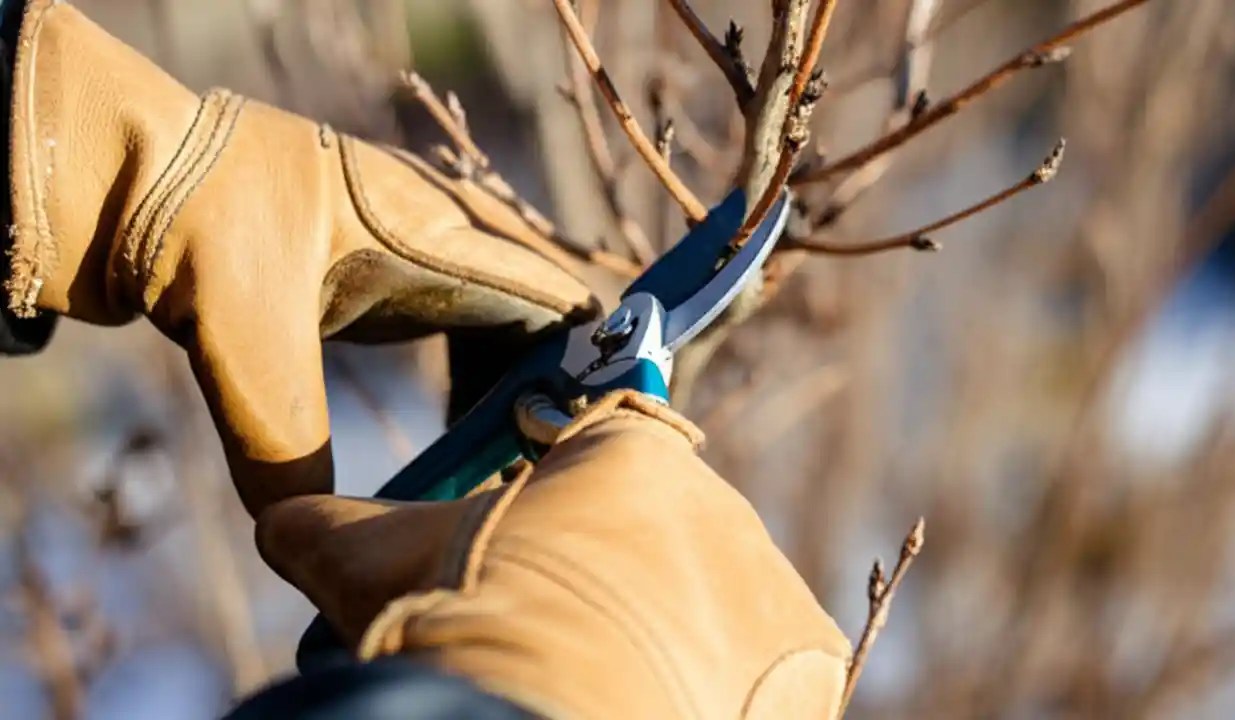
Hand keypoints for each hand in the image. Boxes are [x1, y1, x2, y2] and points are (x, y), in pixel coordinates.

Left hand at [3, 0, 597, 515]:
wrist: (124, 171)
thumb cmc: (195, 215)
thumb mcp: (242, 334)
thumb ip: (280, 439)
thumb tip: (302, 536)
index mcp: (435, 230)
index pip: (554, 294)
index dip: (596, 358)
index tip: (610, 425)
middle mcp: (441, 237)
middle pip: (538, 319)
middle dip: (551, 391)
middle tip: (547, 467)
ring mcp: (412, 252)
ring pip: (500, 328)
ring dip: (508, 393)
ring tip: (502, 464)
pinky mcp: (378, 275)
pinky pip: (457, 332)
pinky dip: (467, 384)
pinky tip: (453, 437)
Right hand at [256, 391, 853, 718]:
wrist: (530, 713)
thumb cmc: (457, 614)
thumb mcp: (378, 559)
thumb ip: (329, 522)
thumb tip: (276, 518)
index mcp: (627, 450)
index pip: (602, 447)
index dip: (556, 493)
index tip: (529, 545)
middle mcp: (716, 502)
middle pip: (661, 533)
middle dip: (611, 576)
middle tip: (555, 631)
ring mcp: (767, 581)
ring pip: (714, 601)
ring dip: (669, 632)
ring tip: (602, 679)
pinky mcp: (802, 661)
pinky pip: (765, 667)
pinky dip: (722, 687)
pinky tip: (659, 704)